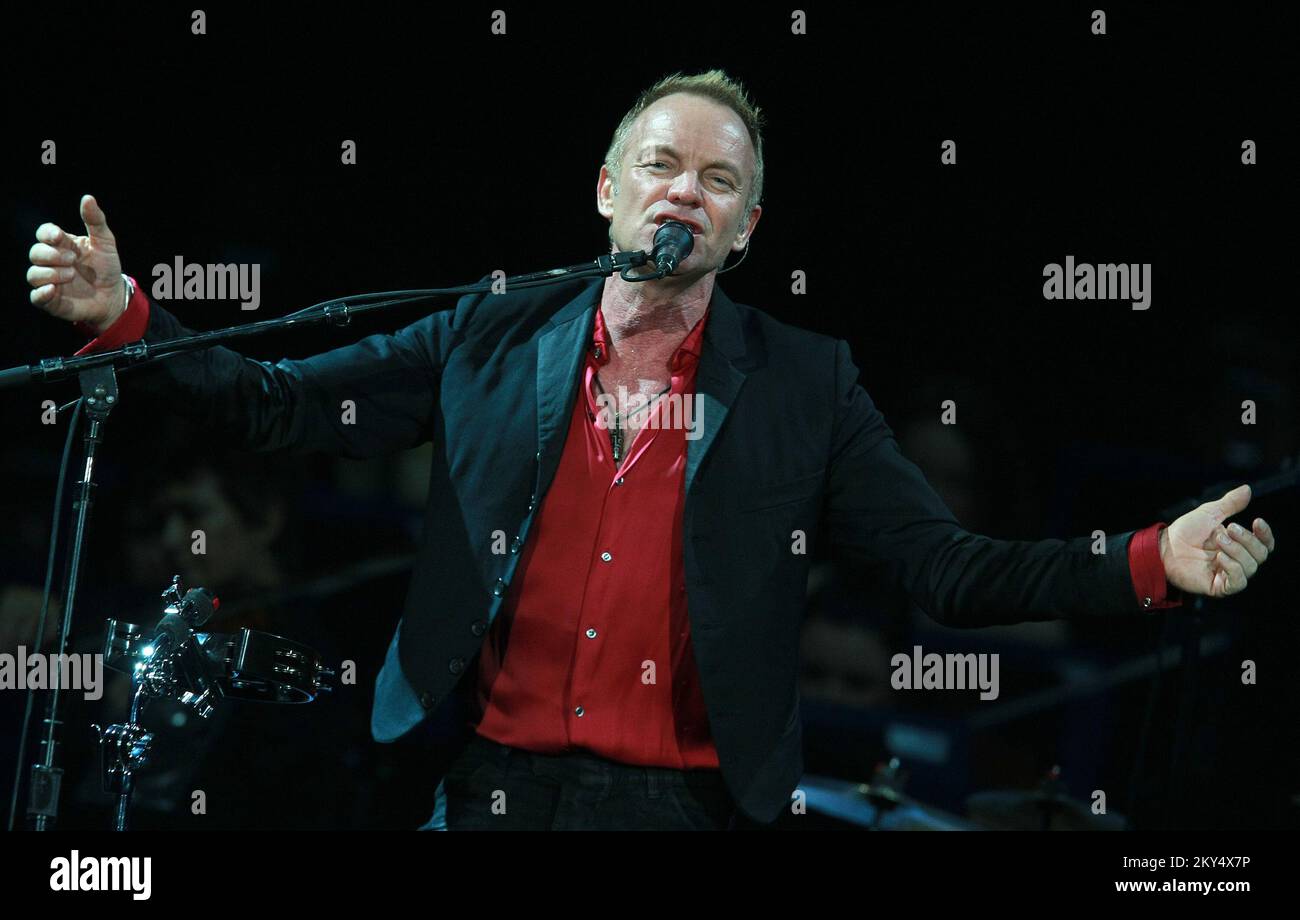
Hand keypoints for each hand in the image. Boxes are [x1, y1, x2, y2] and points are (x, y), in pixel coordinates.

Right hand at [28, 194, 125, 332]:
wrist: (114, 296)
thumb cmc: (107, 267)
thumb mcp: (105, 242)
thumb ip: (96, 221)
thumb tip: (88, 198)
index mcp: (62, 245)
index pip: (43, 234)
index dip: (47, 234)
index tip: (58, 237)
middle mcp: (52, 262)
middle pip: (35, 253)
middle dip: (51, 255)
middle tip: (72, 260)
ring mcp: (50, 281)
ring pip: (33, 274)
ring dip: (50, 273)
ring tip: (71, 275)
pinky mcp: (51, 300)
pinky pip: (36, 296)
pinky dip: (41, 293)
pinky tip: (54, 289)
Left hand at [1159, 484, 1274, 597]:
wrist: (1163, 546)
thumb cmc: (1185, 531)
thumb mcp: (1209, 513)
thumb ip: (1229, 504)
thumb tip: (1247, 489)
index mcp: (1238, 545)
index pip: (1264, 544)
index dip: (1265, 535)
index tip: (1257, 521)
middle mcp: (1236, 560)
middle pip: (1260, 555)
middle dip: (1247, 540)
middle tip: (1229, 529)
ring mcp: (1227, 574)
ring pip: (1250, 567)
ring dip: (1237, 551)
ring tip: (1218, 541)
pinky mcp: (1219, 587)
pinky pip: (1238, 583)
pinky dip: (1233, 568)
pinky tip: (1220, 558)